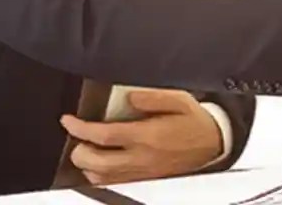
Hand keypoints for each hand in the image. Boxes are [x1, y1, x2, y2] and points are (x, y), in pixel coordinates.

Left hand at [60, 89, 222, 185]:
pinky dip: (99, 175)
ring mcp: (141, 172)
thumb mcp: (180, 100)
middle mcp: (141, 157)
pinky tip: (100, 163)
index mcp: (147, 136)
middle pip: (95, 163)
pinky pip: (112, 184)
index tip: (68, 120)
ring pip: (100, 178)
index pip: (104, 136)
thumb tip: (130, 97)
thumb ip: (153, 97)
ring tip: (87, 148)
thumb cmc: (195, 122)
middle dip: (79, 149)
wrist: (213, 144)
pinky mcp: (144, 179)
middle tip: (77, 135)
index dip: (80, 128)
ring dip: (87, 164)